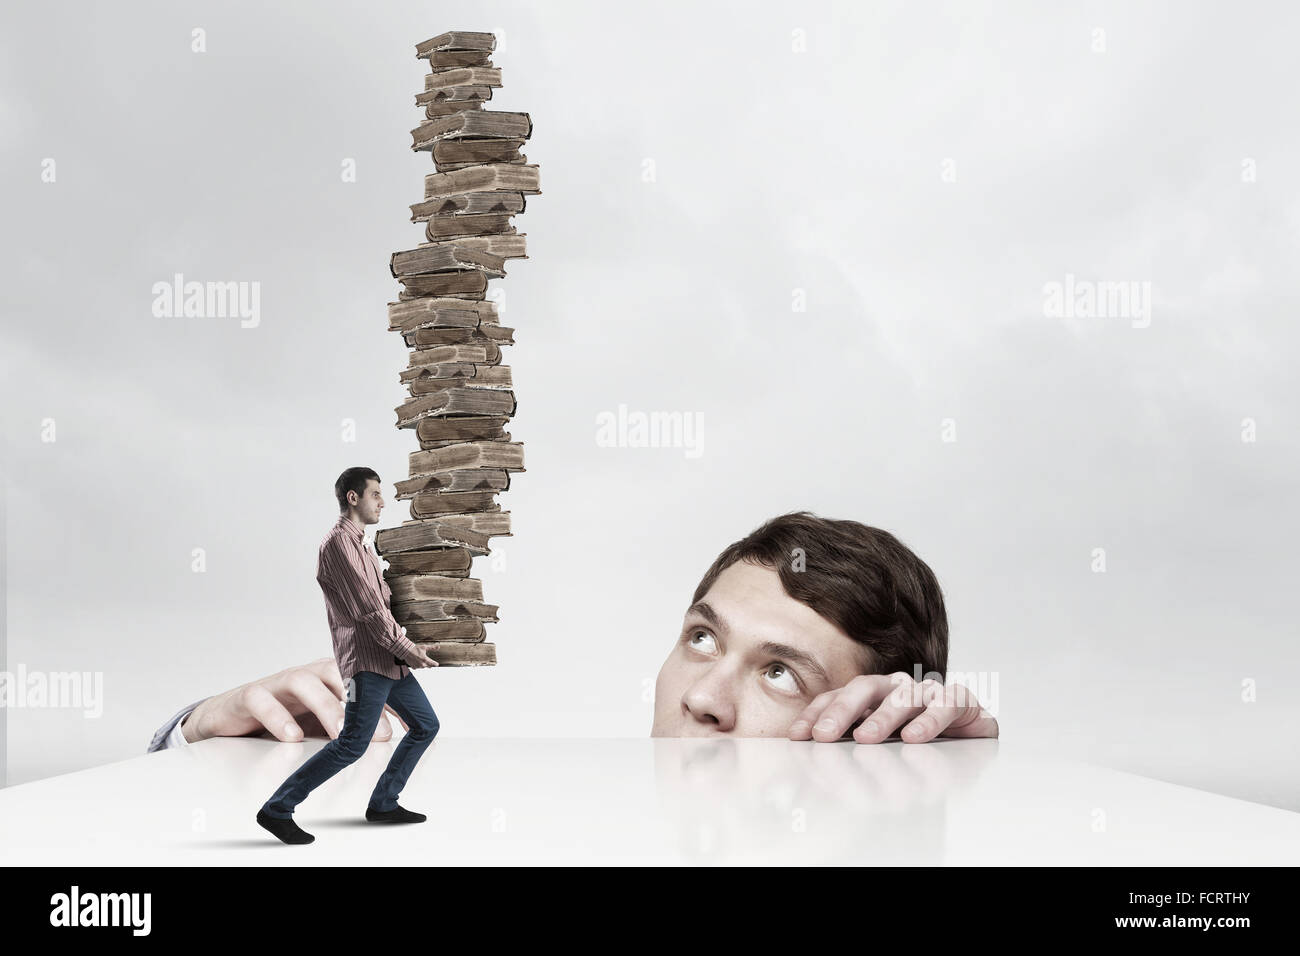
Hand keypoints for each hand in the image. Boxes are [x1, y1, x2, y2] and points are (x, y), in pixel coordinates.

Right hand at [181, 657, 406, 742]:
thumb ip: (349, 726)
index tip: (406, 723)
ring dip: (325, 707)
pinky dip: (278, 717)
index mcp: (330, 677)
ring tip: (340, 734)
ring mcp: (278, 682)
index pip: (362, 681)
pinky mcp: (250, 695)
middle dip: (360, 702)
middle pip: (337, 676)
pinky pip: (263, 700)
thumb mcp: (321, 723)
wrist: (231, 715)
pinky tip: (293, 737)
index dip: (385, 699)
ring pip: (303, 682)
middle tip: (378, 732)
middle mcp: (308, 674)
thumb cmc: (286, 716)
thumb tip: (386, 739)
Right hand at [404, 644, 439, 668]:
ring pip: (423, 667)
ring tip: (421, 660)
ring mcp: (417, 666)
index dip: (435, 664)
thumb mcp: (424, 647)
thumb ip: (432, 648)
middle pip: (429, 666)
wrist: (406, 651)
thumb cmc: (415, 648)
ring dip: (424, 664)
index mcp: (425, 660)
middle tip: (429, 661)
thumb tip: (438, 647)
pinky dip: (418, 665)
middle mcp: (422, 664)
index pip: (433, 664)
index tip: (437, 664)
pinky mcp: (414, 667)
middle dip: (429, 664)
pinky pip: (418, 667)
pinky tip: (417, 661)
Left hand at [787, 672, 998, 743]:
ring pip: (902, 696)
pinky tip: (914, 737)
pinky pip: (944, 703)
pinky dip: (929, 720)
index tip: (797, 737)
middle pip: (864, 688)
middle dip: (841, 711)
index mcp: (872, 696)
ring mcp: (927, 690)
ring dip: (882, 718)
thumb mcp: (879, 749)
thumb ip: (848, 751)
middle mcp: (896, 688)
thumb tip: (808, 768)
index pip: (837, 697)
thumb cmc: (918, 742)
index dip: (815, 714)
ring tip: (865, 738)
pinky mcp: (959, 699)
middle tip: (823, 735)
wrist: (972, 738)